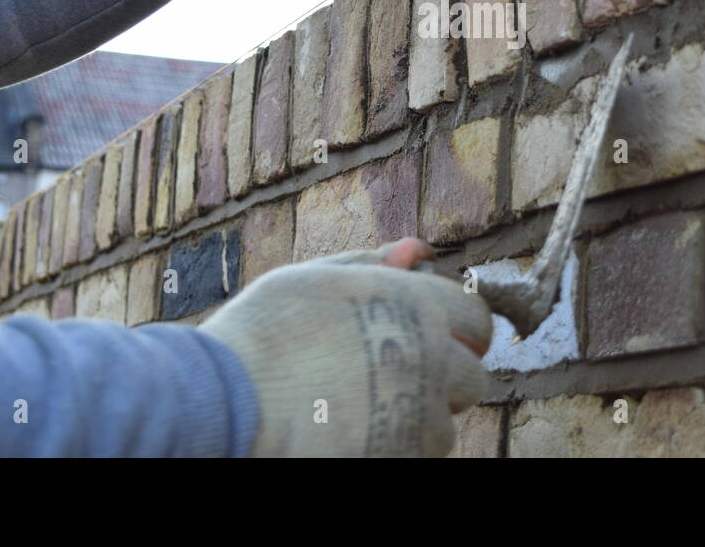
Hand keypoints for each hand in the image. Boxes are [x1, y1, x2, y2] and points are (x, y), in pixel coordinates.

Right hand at [199, 237, 491, 456]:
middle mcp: (431, 358)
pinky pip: (417, 454)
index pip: (476, 319)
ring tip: (360, 407)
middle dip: (444, 379)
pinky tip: (352, 432)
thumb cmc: (264, 332)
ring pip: (444, 424)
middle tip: (394, 378)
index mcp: (416, 305)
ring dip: (417, 417)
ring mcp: (419, 414)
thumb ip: (374, 264)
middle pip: (472, 377)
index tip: (439, 341)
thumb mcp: (316, 279)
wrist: (228, 401)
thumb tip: (418, 249)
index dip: (458, 330)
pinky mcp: (402, 456)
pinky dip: (396, 446)